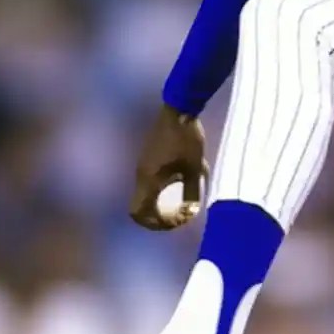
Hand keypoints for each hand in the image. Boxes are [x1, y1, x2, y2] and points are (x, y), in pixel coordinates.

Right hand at [130, 104, 207, 230]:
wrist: (179, 110)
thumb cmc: (187, 139)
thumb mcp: (195, 167)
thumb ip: (192, 191)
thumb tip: (191, 211)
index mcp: (148, 179)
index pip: (138, 212)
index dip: (152, 223)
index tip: (172, 223)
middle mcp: (141, 174)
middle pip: (140, 206)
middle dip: (156, 216)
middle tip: (177, 218)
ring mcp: (142, 165)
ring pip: (145, 194)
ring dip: (159, 203)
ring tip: (181, 203)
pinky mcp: (148, 157)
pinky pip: (150, 182)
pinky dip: (161, 190)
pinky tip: (181, 183)